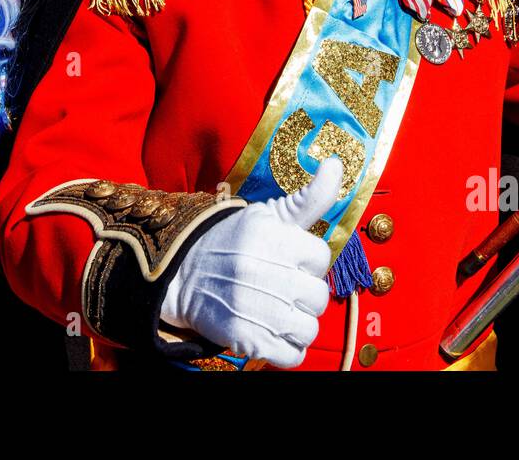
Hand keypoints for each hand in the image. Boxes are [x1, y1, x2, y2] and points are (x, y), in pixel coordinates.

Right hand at [161, 157, 341, 368]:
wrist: (181, 273)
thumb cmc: (235, 240)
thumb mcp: (269, 214)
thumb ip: (310, 196)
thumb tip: (337, 164)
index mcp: (270, 237)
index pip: (321, 257)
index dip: (309, 260)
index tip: (291, 259)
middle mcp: (261, 271)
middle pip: (318, 296)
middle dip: (306, 292)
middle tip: (285, 286)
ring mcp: (252, 308)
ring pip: (309, 328)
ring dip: (300, 322)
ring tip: (281, 309)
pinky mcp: (244, 338)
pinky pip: (293, 355)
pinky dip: (289, 348)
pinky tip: (275, 330)